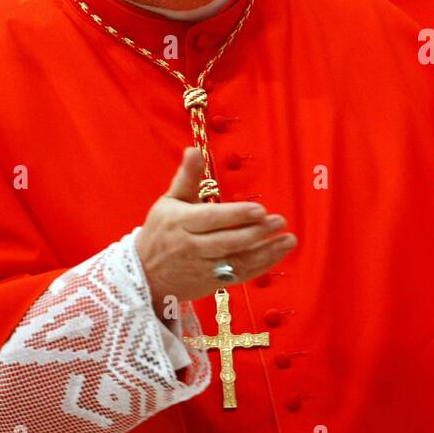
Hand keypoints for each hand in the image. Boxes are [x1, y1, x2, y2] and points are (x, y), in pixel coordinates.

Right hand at [135, 148, 295, 316]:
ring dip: (266, 252)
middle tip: (279, 220)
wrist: (145, 275)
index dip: (237, 215)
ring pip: (237, 261)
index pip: (211, 219)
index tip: (260, 209)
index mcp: (180, 223)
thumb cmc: (161, 231)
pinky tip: (278, 253)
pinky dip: (261, 266)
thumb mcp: (169, 202)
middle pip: (226, 241)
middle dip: (255, 232)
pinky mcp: (212, 283)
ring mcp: (202, 268)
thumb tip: (194, 149)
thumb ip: (186, 177)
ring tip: (289, 240)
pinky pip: (240, 275)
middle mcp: (190, 247)